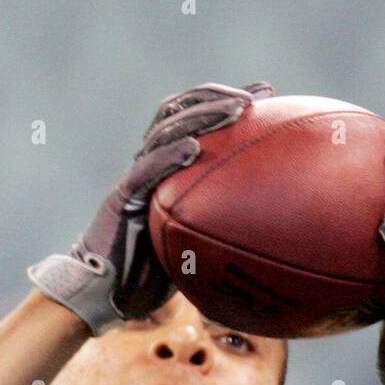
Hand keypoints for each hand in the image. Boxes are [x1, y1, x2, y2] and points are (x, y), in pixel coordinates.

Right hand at [28, 81, 273, 335]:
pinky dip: (169, 156)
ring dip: (201, 116)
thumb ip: (223, 222)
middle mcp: (150, 162)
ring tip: (234, 111)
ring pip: (165, 130)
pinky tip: (193, 148)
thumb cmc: (155, 272)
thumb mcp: (197, 240)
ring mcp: (135, 177)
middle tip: (254, 97)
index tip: (267, 93)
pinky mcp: (122, 198)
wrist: (110, 292)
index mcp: (167, 166)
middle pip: (180, 110)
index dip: (226, 99)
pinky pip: (145, 170)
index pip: (194, 117)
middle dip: (217, 98)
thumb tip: (275, 227)